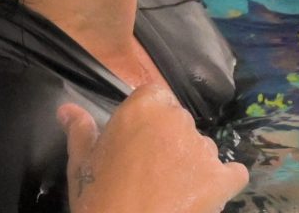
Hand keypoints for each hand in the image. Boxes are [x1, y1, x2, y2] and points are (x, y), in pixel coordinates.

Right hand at [59, 85, 246, 212]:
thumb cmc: (98, 201)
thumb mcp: (81, 166)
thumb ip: (80, 132)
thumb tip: (67, 109)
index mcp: (144, 108)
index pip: (154, 96)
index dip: (145, 120)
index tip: (134, 144)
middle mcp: (179, 120)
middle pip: (178, 122)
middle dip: (167, 143)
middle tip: (147, 174)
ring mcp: (204, 148)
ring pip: (201, 148)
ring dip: (190, 164)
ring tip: (169, 193)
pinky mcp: (224, 177)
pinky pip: (231, 173)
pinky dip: (220, 183)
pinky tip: (201, 199)